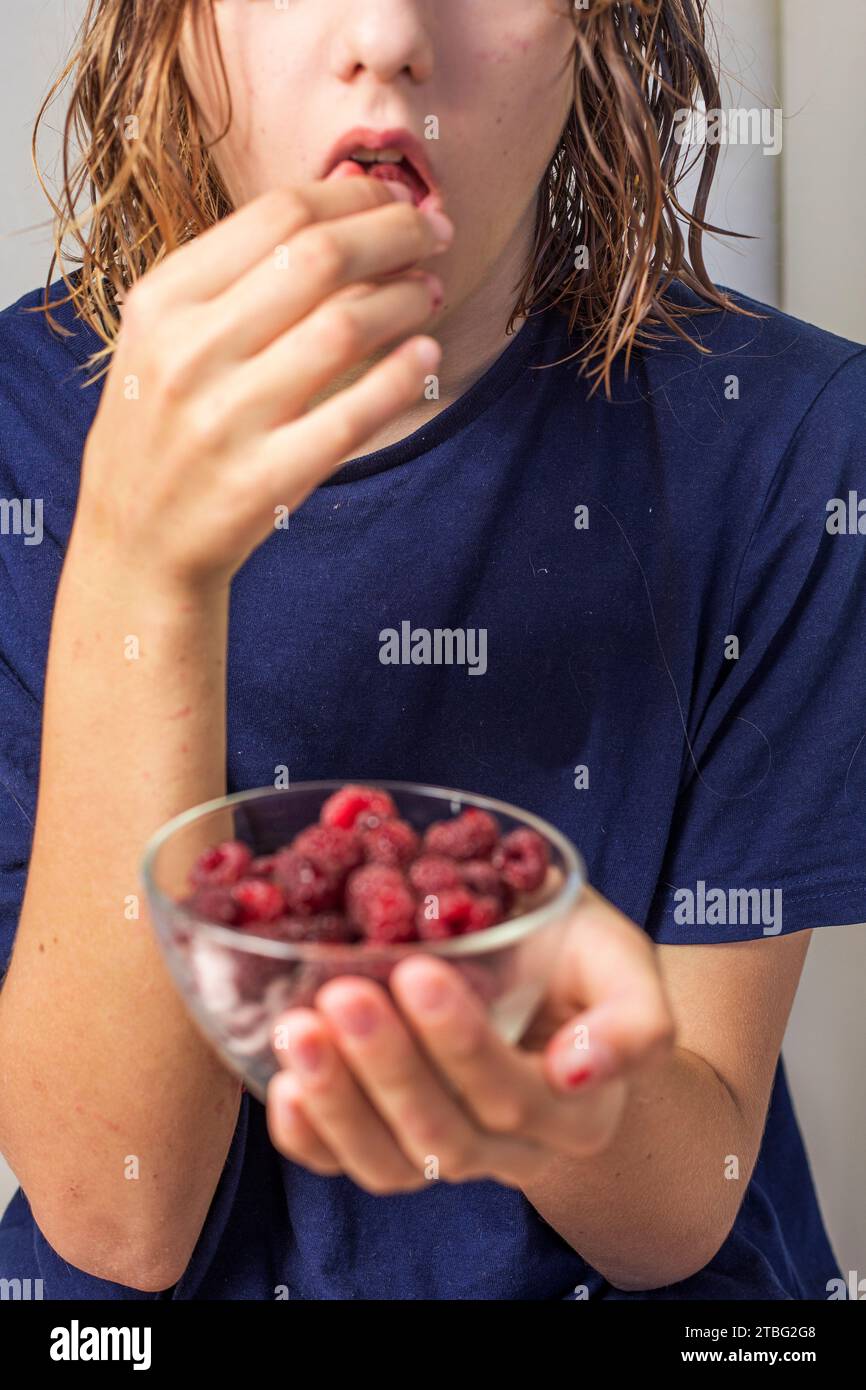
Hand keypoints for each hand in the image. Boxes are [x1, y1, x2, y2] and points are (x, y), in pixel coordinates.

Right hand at [75, 177, 450, 595]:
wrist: (136, 546)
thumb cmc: (165, 431)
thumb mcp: (166, 340)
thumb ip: (237, 278)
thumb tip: (347, 211)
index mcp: (162, 302)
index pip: (277, 215)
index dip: (353, 196)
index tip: (395, 198)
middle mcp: (188, 353)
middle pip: (317, 257)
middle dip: (394, 232)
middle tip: (435, 232)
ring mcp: (224, 420)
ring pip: (343, 327)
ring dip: (405, 298)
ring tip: (430, 291)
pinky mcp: (263, 482)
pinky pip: (353, 415)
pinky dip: (401, 376)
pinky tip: (425, 354)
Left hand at [265, 886, 675, 1192]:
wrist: (536, 968)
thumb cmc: (573, 954)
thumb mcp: (622, 961)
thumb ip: (635, 1017)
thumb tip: (579, 1070)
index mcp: (574, 1109)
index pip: (514, 1095)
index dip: (463, 1045)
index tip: (420, 970)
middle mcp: (509, 1147)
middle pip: (446, 1135)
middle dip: (389, 1067)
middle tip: (345, 993)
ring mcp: (442, 1149)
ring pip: (390, 1164)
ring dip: (337, 1101)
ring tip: (299, 1030)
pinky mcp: (384, 1138)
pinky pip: (340, 1165)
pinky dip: (306, 1135)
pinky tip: (282, 1081)